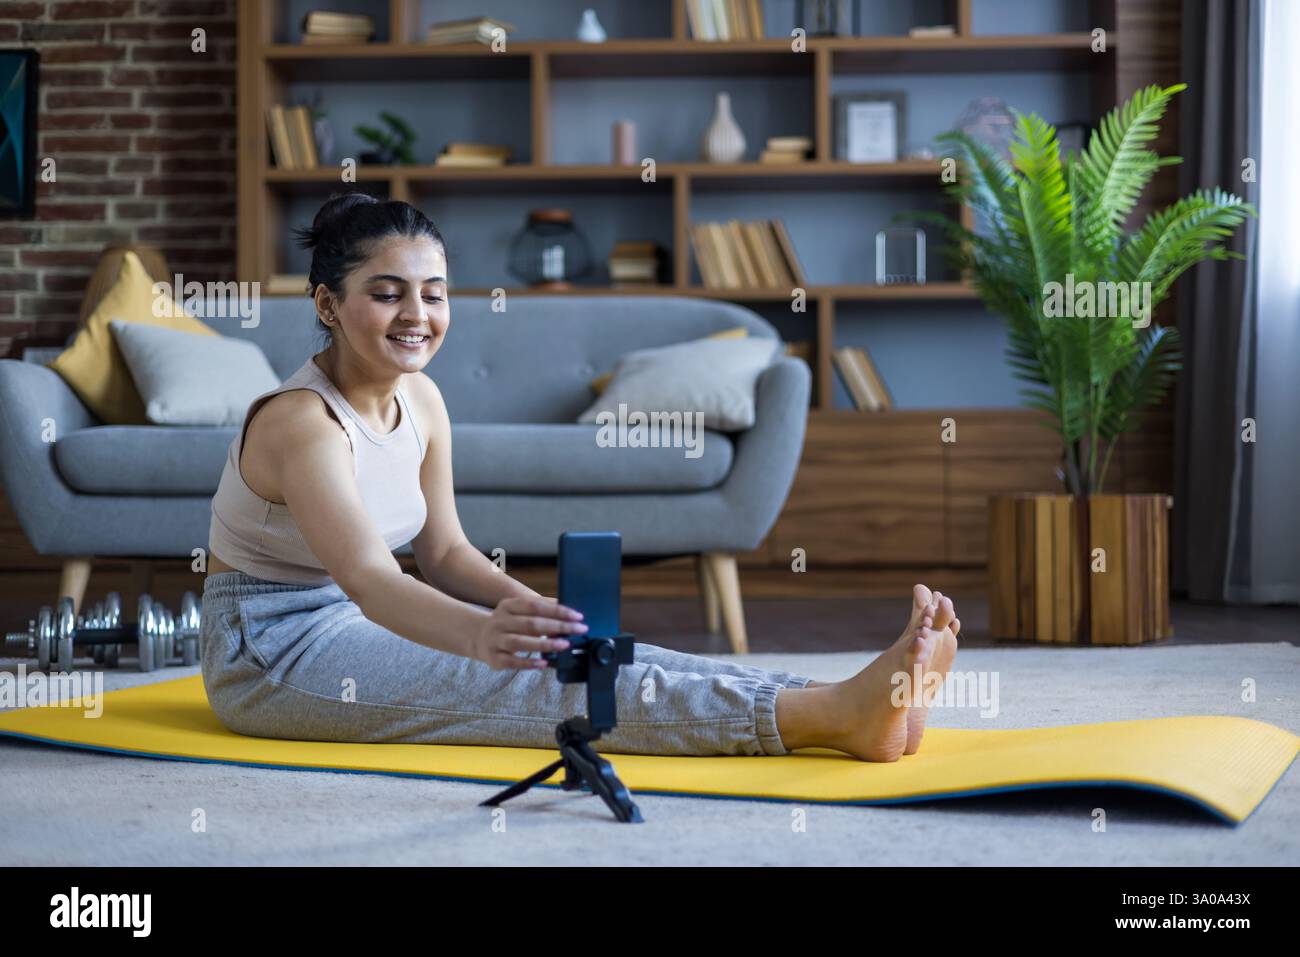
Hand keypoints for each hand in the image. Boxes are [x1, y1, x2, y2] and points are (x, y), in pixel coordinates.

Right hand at [471, 596, 586, 670]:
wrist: (478, 637)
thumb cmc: (508, 623)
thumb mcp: (519, 611)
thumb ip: (541, 609)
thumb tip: (568, 611)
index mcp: (508, 606)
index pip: (535, 605)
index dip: (557, 610)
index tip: (577, 616)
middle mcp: (500, 622)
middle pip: (531, 623)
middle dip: (558, 626)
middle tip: (578, 629)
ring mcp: (495, 640)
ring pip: (521, 642)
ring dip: (545, 644)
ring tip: (565, 645)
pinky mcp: (494, 658)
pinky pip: (513, 661)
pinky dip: (529, 663)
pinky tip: (544, 663)